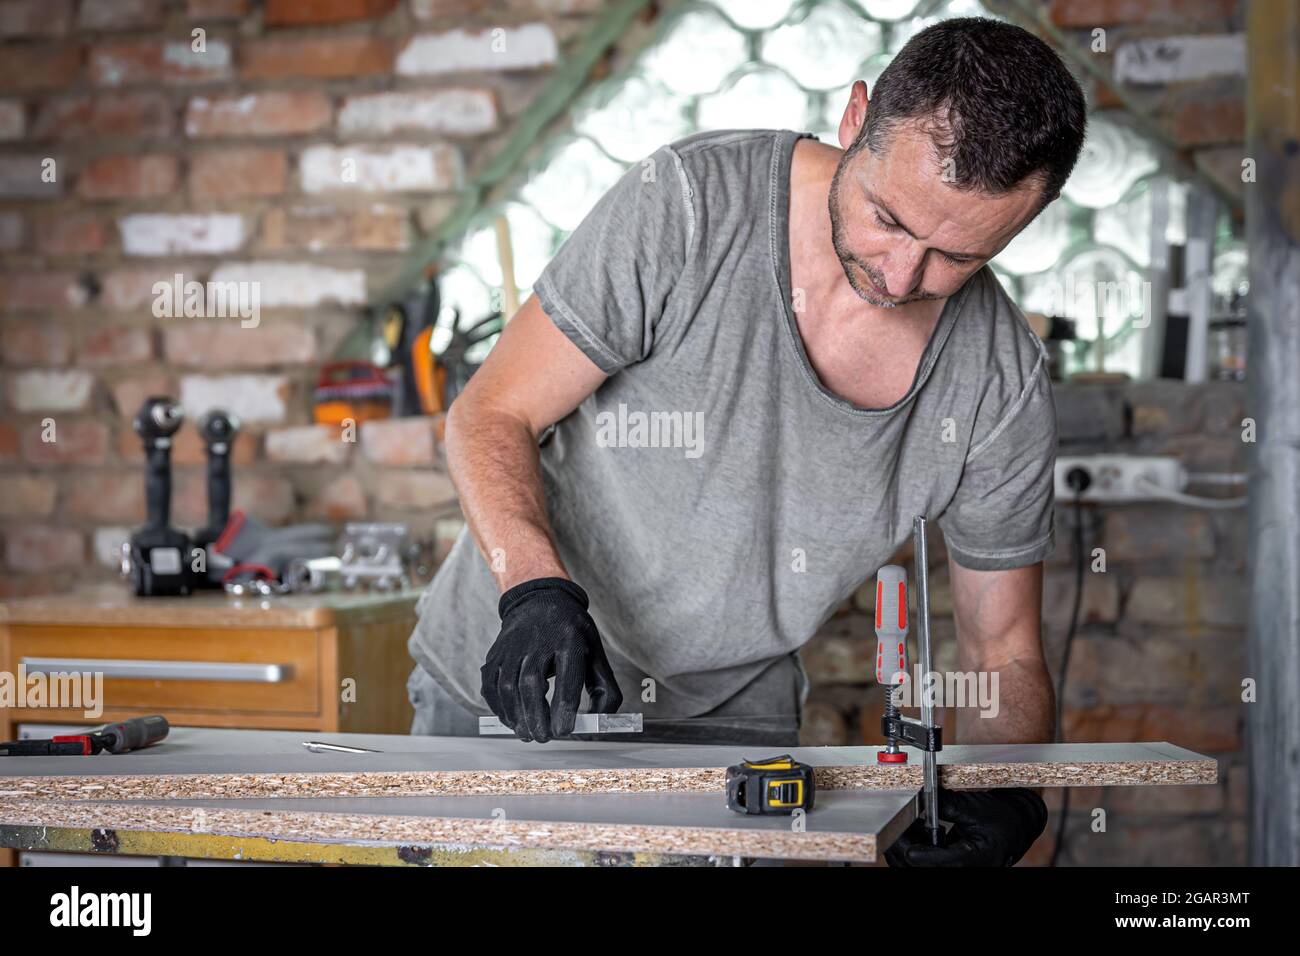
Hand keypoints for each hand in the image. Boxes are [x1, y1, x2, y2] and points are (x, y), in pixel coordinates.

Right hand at [480, 577, 622, 742]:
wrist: (539, 600)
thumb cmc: (572, 634)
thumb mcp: (596, 653)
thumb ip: (604, 690)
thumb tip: (597, 725)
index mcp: (569, 639)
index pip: (567, 677)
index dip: (565, 708)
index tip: (564, 731)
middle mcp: (539, 640)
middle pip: (532, 683)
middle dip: (536, 716)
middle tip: (544, 737)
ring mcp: (513, 647)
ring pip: (508, 686)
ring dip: (516, 715)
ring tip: (528, 733)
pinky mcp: (495, 654)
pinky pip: (491, 685)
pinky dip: (499, 708)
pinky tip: (512, 719)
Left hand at [886, 788, 1047, 866]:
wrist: (1018, 824)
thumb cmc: (1002, 818)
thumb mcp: (974, 807)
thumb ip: (946, 803)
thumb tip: (920, 794)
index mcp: (971, 860)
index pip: (932, 863)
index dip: (913, 850)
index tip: (901, 836)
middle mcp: (963, 869)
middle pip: (920, 868)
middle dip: (904, 847)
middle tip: (896, 824)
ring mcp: (956, 868)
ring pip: (920, 865)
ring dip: (908, 845)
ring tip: (909, 823)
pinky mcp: (951, 864)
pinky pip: (927, 861)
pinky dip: (917, 845)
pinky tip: (919, 828)